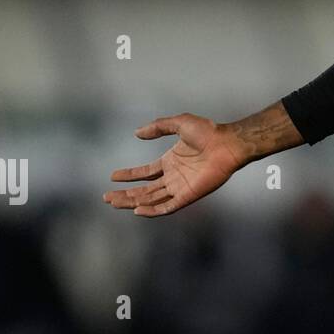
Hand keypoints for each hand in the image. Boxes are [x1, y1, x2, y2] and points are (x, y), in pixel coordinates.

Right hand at [102, 113, 246, 216]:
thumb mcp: (179, 123)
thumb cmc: (208, 132)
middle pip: (144, 190)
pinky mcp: (188, 195)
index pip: (145, 173)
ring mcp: (180, 187)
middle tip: (106, 197)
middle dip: (125, 194)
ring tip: (113, 202)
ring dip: (132, 202)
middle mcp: (173, 176)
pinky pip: (168, 207)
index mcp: (171, 161)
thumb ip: (158, 126)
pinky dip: (153, 210)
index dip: (129, 175)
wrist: (227, 143)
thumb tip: (137, 133)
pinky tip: (137, 210)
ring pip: (151, 199)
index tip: (112, 176)